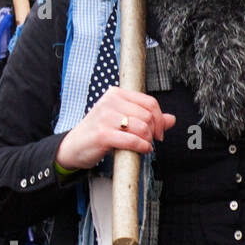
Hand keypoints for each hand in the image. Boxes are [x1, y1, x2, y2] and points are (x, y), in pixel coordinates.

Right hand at [55, 86, 175, 171]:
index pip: (149, 102)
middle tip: (149, 141)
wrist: (73, 147)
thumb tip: (171, 119)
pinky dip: (142, 147)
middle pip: (147, 115)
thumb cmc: (97, 132)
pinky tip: (141, 150)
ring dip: (147, 141)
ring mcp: (105, 118)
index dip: (159, 118)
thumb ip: (146, 118)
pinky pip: (133, 140)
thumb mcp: (122, 120)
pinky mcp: (103, 134)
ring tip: (142, 145)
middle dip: (153, 132)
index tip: (159, 131)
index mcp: (115, 94)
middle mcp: (109, 102)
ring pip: (142, 127)